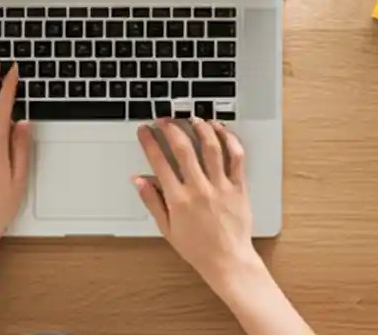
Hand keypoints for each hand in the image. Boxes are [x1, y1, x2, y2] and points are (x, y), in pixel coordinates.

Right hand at [135, 119, 257, 292]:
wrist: (227, 259)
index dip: (149, 142)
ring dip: (201, 128)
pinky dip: (229, 140)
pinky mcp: (238, 186)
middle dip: (171, 129)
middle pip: (183, 149)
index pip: (159, 162)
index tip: (144, 131)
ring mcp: (220, 186)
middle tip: (165, 120)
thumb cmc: (198, 247)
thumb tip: (138, 180)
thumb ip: (152, 201)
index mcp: (178, 199)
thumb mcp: (167, 228)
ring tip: (193, 118)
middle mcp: (199, 189)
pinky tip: (221, 130)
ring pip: (211, 147)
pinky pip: (236, 157)